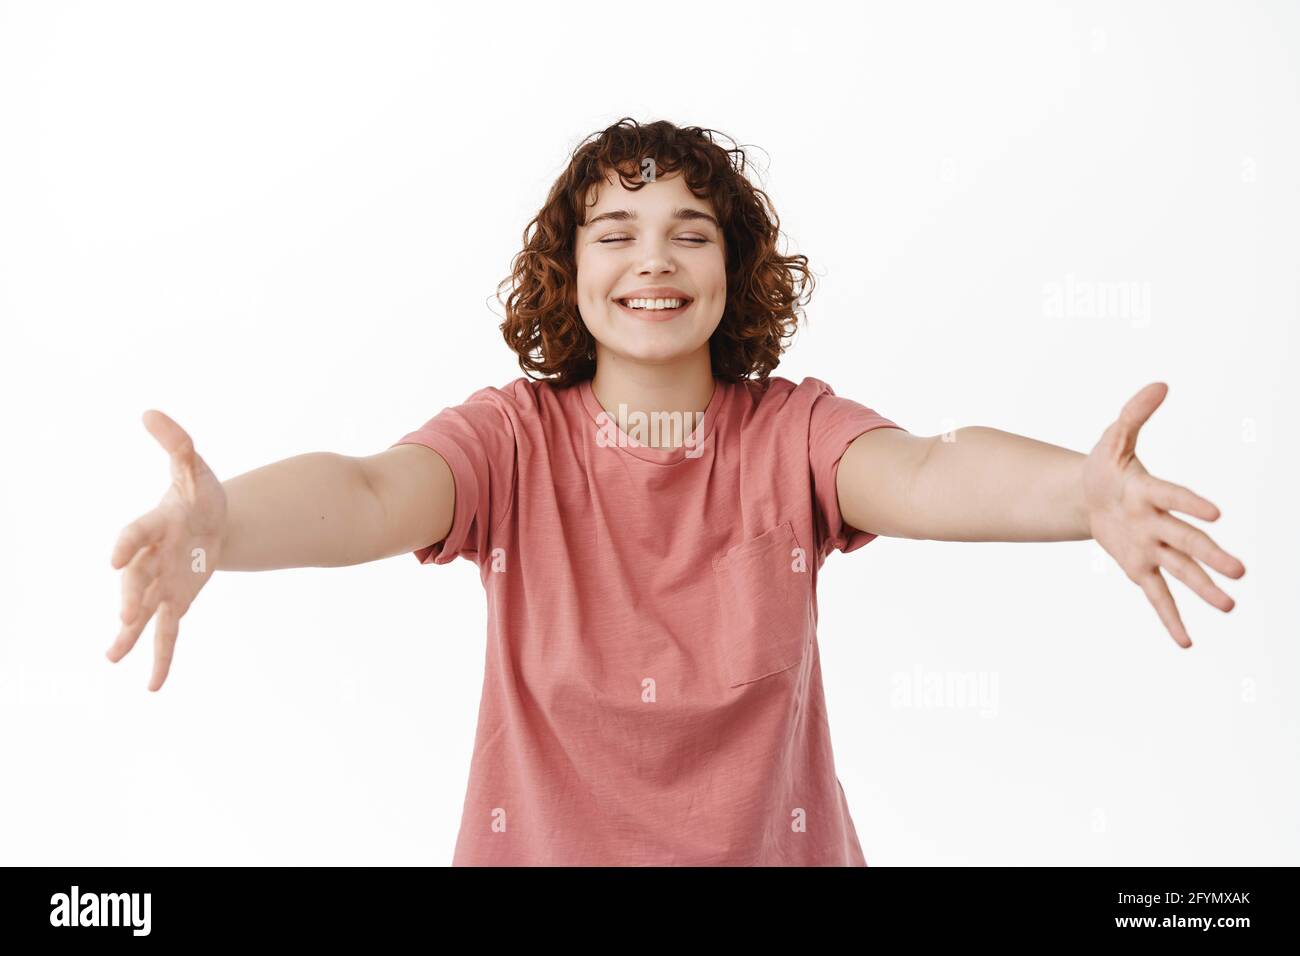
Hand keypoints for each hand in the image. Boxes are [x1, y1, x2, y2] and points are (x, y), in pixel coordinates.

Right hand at [108, 410, 227, 689]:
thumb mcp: (194, 465)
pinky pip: (167, 634)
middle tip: (124, 616)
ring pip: (143, 612)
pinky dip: (161, 658)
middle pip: (136, 580)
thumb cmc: (198, 491)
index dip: (125, 546)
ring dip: (130, 634)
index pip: (136, 535)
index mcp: (154, 525)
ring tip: (113, 656)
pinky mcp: (175, 602)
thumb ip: (176, 442)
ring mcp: (160, 584)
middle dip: (130, 596)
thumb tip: (151, 412)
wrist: (212, 520)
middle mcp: (150, 559)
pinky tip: (153, 685)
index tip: (114, 558)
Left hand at [1083, 382, 1245, 647]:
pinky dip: (1169, 618)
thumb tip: (1160, 384)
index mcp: (1150, 490)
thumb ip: (1134, 414)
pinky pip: (1156, 596)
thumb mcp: (1113, 439)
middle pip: (1186, 541)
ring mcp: (1151, 547)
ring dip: (1203, 590)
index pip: (1173, 496)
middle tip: (1241, 571)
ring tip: (1230, 606)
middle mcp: (1157, 522)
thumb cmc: (1107, 466)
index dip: (1191, 503)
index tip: (1216, 513)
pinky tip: (1186, 642)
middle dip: (1210, 556)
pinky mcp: (1139, 567)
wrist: (1089, 496)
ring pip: (1180, 571)